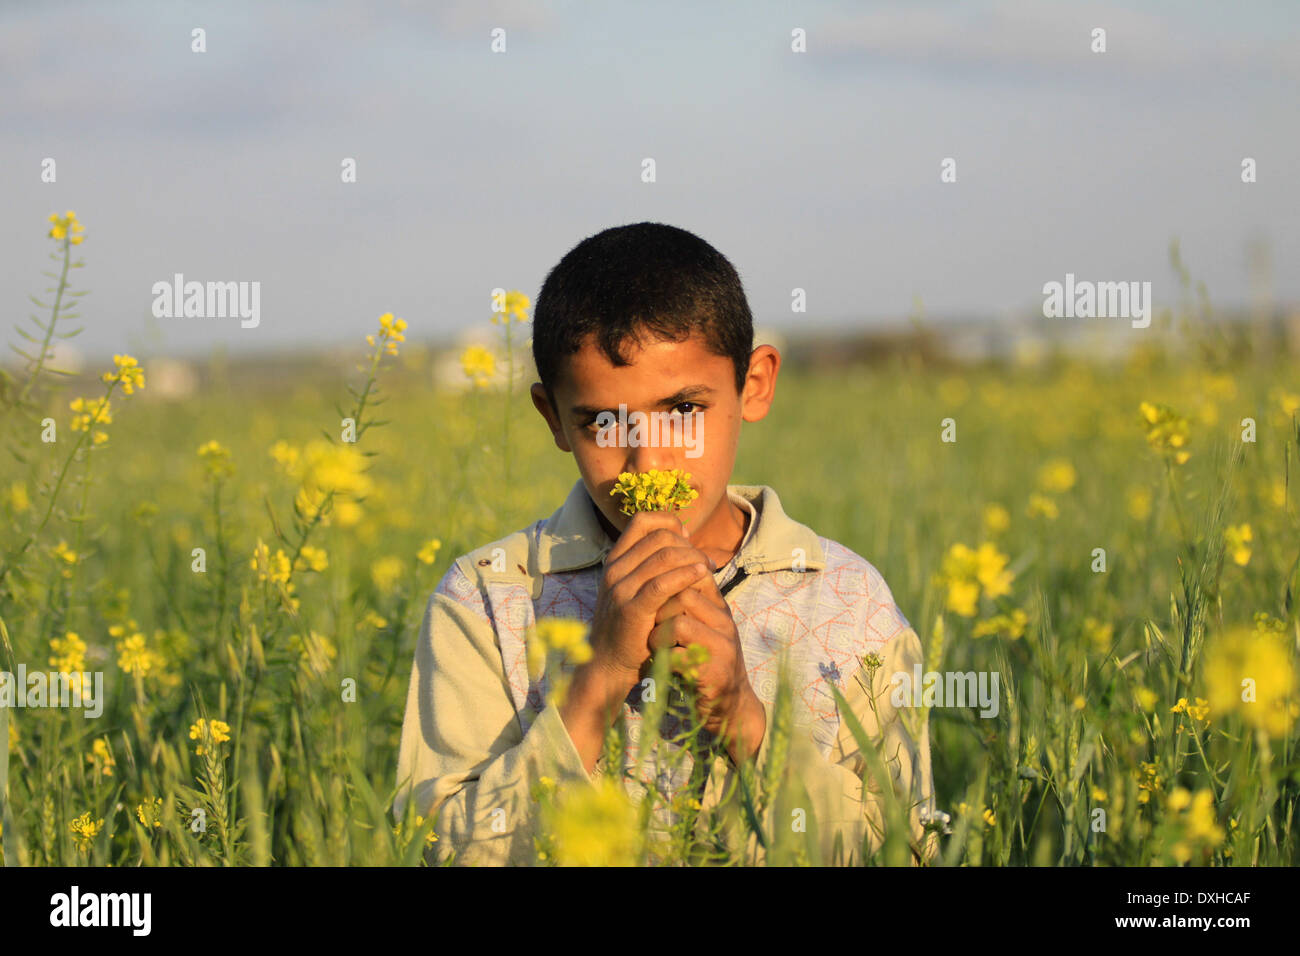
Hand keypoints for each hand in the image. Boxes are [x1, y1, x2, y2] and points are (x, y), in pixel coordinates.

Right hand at [584, 510, 715, 693]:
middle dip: (689, 545)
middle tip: (707, 561)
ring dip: (693, 559)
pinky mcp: (632, 609)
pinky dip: (686, 575)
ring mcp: (621, 589)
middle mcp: (615, 570)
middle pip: (660, 537)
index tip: (688, 539)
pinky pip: (663, 583)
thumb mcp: (636, 588)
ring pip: (665, 557)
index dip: (669, 522)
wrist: (609, 664)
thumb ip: (653, 563)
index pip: (642, 521)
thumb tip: (683, 533)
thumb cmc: (631, 625)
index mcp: (615, 560)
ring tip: (709, 570)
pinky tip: (702, 576)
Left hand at [650, 583, 765, 763]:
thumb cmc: (707, 662)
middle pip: (683, 595)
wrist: (731, 705)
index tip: (655, 599)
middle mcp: (725, 623)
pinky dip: (661, 661)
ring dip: (658, 635)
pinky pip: (676, 656)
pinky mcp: (713, 672)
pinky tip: (659, 667)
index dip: (670, 582)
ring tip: (655, 647)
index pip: (696, 575)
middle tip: (651, 626)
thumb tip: (664, 572)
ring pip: (678, 623)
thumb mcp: (705, 628)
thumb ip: (692, 605)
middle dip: (659, 609)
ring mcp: (722, 647)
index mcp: (720, 609)